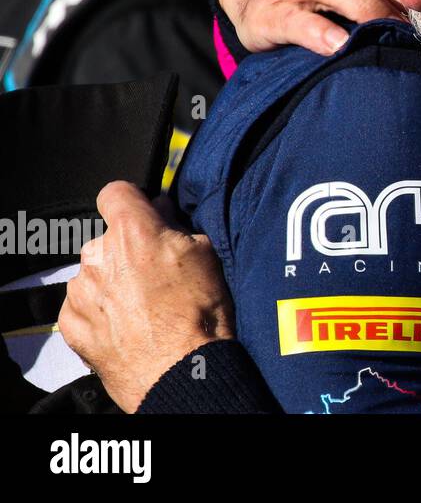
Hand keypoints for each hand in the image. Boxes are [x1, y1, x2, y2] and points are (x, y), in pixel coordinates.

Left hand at [59, 181, 235, 412]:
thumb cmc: (199, 315)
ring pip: (95, 272)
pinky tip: (128, 324)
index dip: (131, 201)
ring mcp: (81, 290)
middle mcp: (98, 255)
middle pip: (108, 238)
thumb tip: (164, 214)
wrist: (179, 371)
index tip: (143, 214)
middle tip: (156, 273)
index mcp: (134, 231)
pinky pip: (82, 304)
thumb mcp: (207, 255)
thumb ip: (179, 227)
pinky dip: (100, 310)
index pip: (115, 192)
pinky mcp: (71, 322)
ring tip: (143, 306)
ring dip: (113, 281)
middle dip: (128, 250)